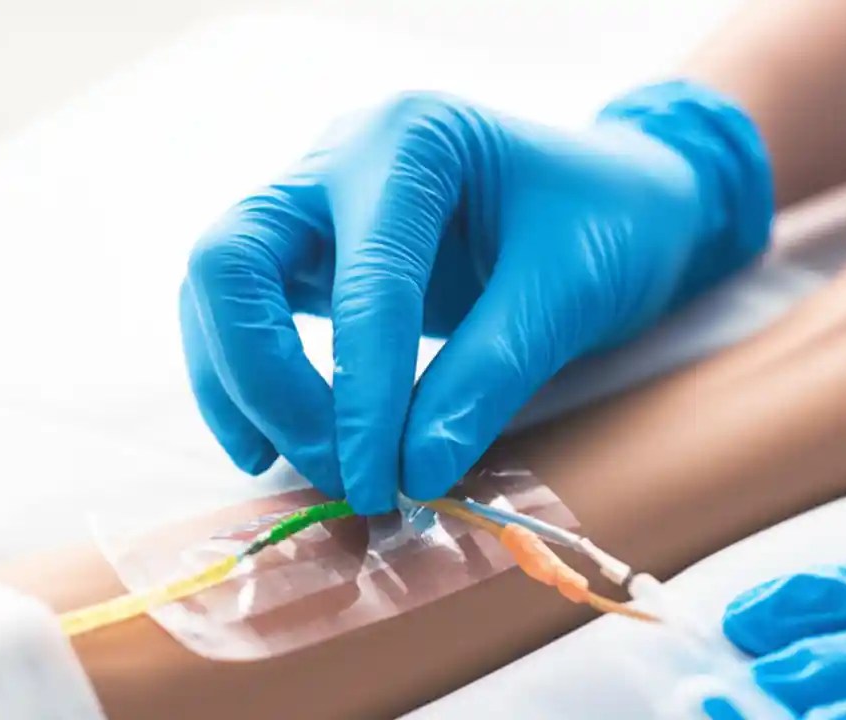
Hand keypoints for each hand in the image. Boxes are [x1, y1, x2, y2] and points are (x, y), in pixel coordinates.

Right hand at [180, 82, 769, 511]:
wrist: (626, 201)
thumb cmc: (610, 225)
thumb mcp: (568, 293)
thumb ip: (488, 376)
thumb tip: (412, 473)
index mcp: (415, 139)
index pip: (365, 278)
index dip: (362, 393)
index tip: (378, 484)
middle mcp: (344, 156)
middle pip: (234, 260)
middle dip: (269, 379)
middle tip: (337, 469)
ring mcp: (319, 200)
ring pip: (219, 286)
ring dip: (243, 385)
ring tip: (304, 466)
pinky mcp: (316, 252)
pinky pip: (242, 310)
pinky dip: (244, 377)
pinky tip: (275, 441)